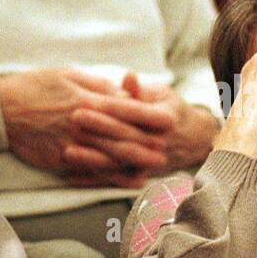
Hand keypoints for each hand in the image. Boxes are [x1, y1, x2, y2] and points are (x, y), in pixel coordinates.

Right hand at [0, 68, 167, 184]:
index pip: (126, 109)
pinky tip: (132, 180)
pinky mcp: (62, 160)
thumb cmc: (34, 86)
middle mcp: (83, 125)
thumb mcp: (67, 75)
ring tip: (159, 165)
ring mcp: (73, 144)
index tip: (171, 120)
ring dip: (137, 162)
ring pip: (112, 156)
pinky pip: (93, 171)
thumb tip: (121, 92)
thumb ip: (97, 86)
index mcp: (87, 100)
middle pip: (124, 135)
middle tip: (172, 147)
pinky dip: (115, 177)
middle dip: (150, 142)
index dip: (150, 116)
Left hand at [67, 72, 217, 173]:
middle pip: (125, 138)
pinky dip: (92, 180)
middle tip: (74, 119)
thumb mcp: (160, 95)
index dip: (111, 106)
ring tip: (68, 151)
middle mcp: (160, 144)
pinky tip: (71, 176)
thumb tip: (128, 76)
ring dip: (92, 159)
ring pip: (119, 163)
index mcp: (165, 119)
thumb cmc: (168, 109)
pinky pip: (113, 181)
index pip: (135, 111)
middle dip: (98, 129)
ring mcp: (150, 163)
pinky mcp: (140, 176)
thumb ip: (139, 90)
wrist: (188, 140)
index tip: (88, 99)